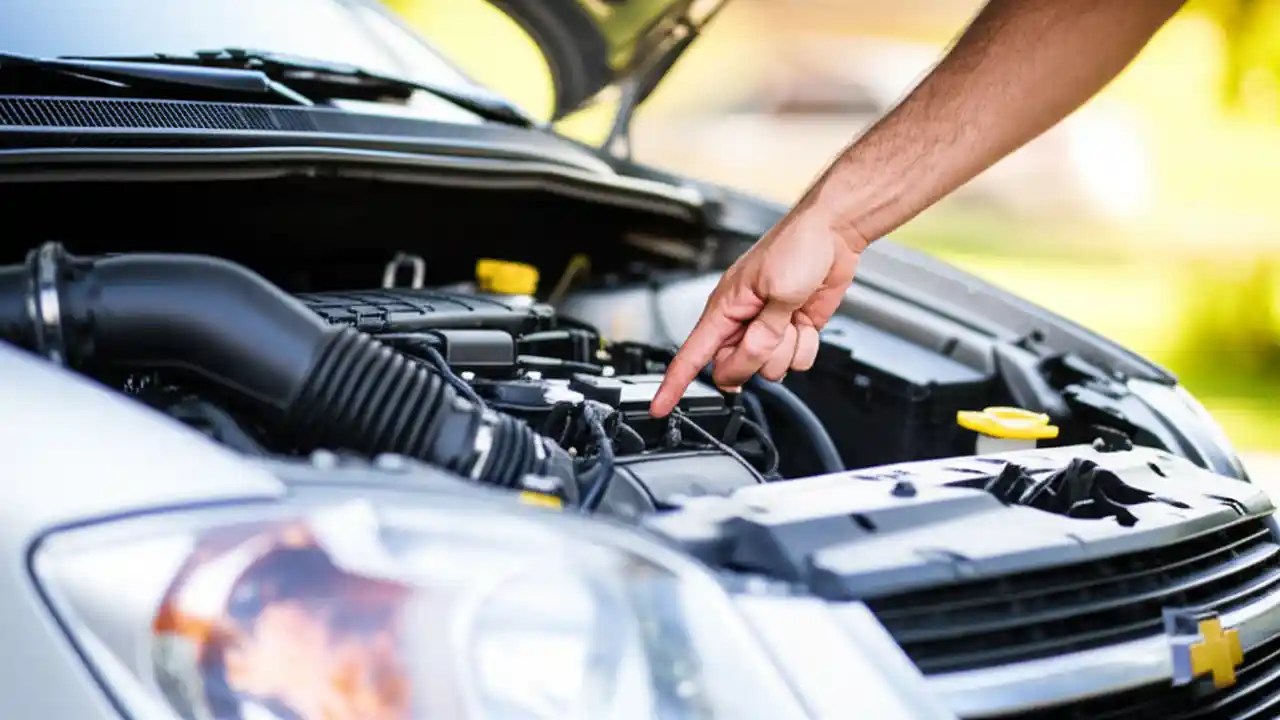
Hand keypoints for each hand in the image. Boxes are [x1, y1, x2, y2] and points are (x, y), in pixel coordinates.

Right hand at [650, 203, 865, 416]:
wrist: (833, 233)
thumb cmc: (797, 245)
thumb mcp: (777, 292)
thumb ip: (763, 333)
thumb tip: (749, 361)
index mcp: (725, 308)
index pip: (691, 354)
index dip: (674, 384)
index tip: (660, 407)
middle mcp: (743, 322)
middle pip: (735, 368)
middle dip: (758, 357)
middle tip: (774, 328)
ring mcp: (769, 329)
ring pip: (770, 369)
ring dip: (788, 349)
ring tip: (794, 317)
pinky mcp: (792, 331)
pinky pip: (796, 360)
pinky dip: (807, 346)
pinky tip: (807, 321)